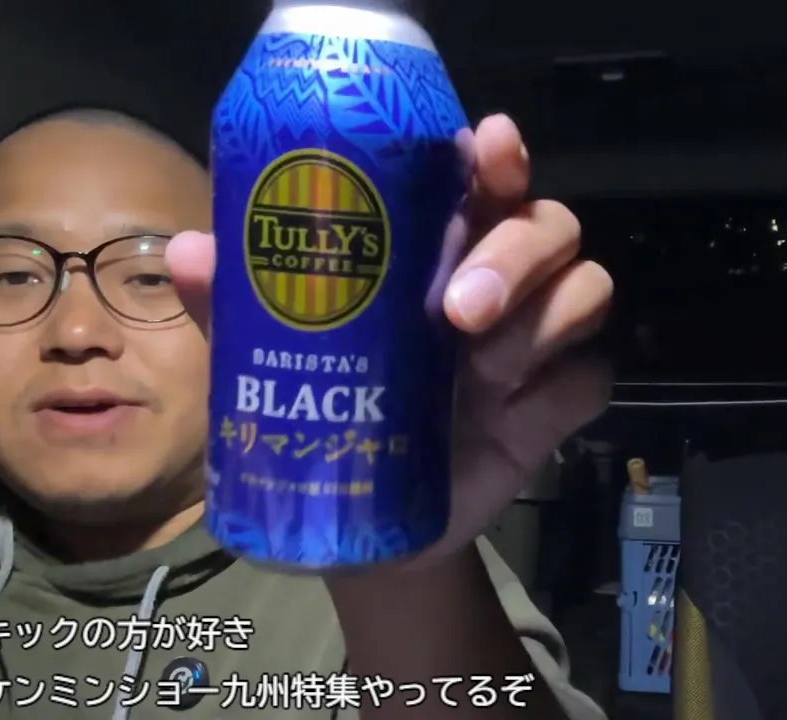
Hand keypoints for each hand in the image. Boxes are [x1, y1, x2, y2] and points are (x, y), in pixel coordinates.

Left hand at [166, 114, 612, 571]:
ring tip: (482, 372)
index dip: (498, 154)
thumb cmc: (327, 414)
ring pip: (588, 288)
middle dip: (516, 252)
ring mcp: (533, 344)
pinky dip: (561, 392)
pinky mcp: (553, 408)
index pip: (484, 179)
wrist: (365, 527)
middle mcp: (498, 282)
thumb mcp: (273, 362)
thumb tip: (195, 250)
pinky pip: (591, 379)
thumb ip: (239, 308)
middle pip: (550, 225)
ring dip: (542, 320)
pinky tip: (517, 417)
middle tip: (459, 308)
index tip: (487, 145)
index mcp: (438, 249)